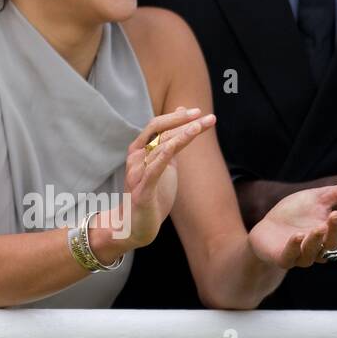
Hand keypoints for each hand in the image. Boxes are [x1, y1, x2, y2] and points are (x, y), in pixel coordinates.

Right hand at [118, 107, 216, 248]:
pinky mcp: (141, 191)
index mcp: (140, 150)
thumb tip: (182, 116)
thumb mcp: (165, 164)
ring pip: (158, 148)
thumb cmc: (152, 193)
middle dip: (179, 121)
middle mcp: (136, 157)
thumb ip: (171, 141)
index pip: (158, 126)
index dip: (177, 117)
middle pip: (156, 131)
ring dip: (179, 136)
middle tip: (201, 115)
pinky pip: (152, 170)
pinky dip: (163, 156)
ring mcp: (137, 173)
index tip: (199, 112)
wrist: (135, 225)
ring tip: (197, 127)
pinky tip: (175, 147)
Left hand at [248, 175, 336, 266]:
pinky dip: (294, 247)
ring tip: (318, 227)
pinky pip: (290, 257)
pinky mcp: (282, 258)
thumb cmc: (297, 212)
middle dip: (335, 231)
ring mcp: (301, 255)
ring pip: (313, 253)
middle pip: (332, 245)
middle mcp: (320, 249)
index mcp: (331, 236)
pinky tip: (296, 236)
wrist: (268, 226)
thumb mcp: (320, 197)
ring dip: (316, 240)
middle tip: (335, 215)